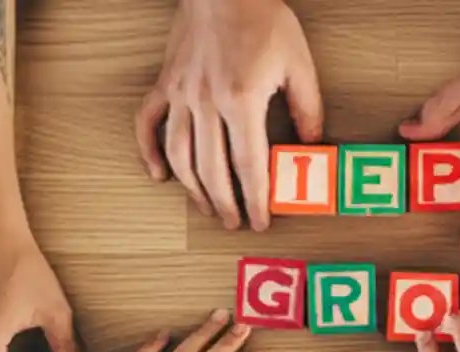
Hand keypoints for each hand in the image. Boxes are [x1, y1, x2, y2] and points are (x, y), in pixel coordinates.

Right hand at [136, 0, 321, 230]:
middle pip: (212, 169)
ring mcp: (181, 94)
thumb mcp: (299, 64)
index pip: (249, 166)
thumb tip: (311, 146)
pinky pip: (148, 123)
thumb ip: (308, 109)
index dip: (256, 199)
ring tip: (207, 208)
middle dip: (225, 204)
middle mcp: (206, 102)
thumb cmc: (262, 20)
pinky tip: (159, 175)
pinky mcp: (166, 83)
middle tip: (236, 222)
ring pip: (179, 155)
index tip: (261, 221)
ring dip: (192, 189)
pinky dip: (149, 152)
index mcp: (241, 100)